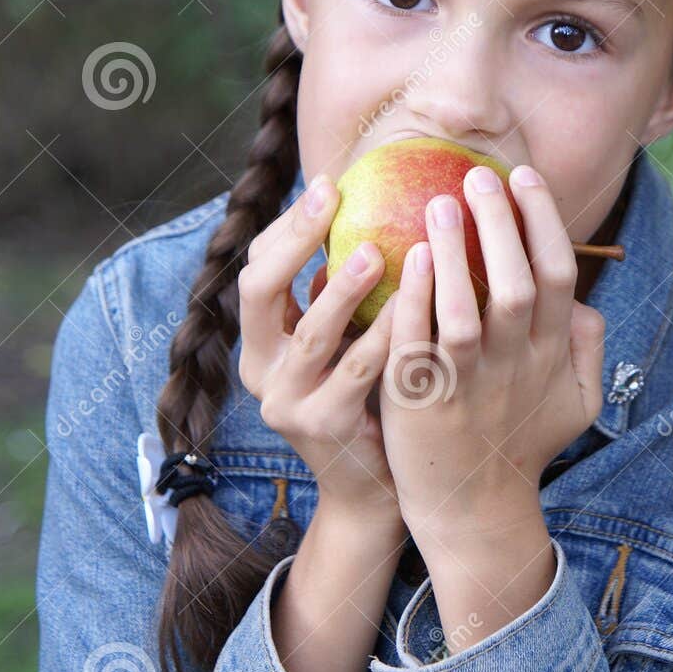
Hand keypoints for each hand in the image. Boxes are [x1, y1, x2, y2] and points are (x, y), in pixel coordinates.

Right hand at [236, 173, 403, 518]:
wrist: (374, 489)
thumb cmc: (372, 395)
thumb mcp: (351, 337)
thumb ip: (348, 290)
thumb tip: (376, 205)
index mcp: (263, 339)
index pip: (259, 266)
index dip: (288, 223)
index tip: (328, 182)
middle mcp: (260, 368)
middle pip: (258, 290)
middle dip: (294, 238)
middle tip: (331, 196)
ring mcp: (284, 401)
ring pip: (307, 333)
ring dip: (341, 288)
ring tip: (373, 250)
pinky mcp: (320, 427)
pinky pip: (355, 372)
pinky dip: (383, 335)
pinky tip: (414, 307)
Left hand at [377, 163, 605, 544]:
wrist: (474, 510)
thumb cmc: (523, 443)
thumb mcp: (578, 401)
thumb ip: (586, 346)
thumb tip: (581, 297)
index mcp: (550, 354)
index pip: (556, 274)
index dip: (543, 220)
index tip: (524, 175)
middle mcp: (513, 365)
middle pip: (516, 284)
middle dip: (501, 224)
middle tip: (478, 176)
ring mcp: (466, 384)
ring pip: (464, 310)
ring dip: (454, 254)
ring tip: (440, 203)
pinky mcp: (420, 401)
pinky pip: (416, 343)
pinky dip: (414, 300)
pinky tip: (407, 258)